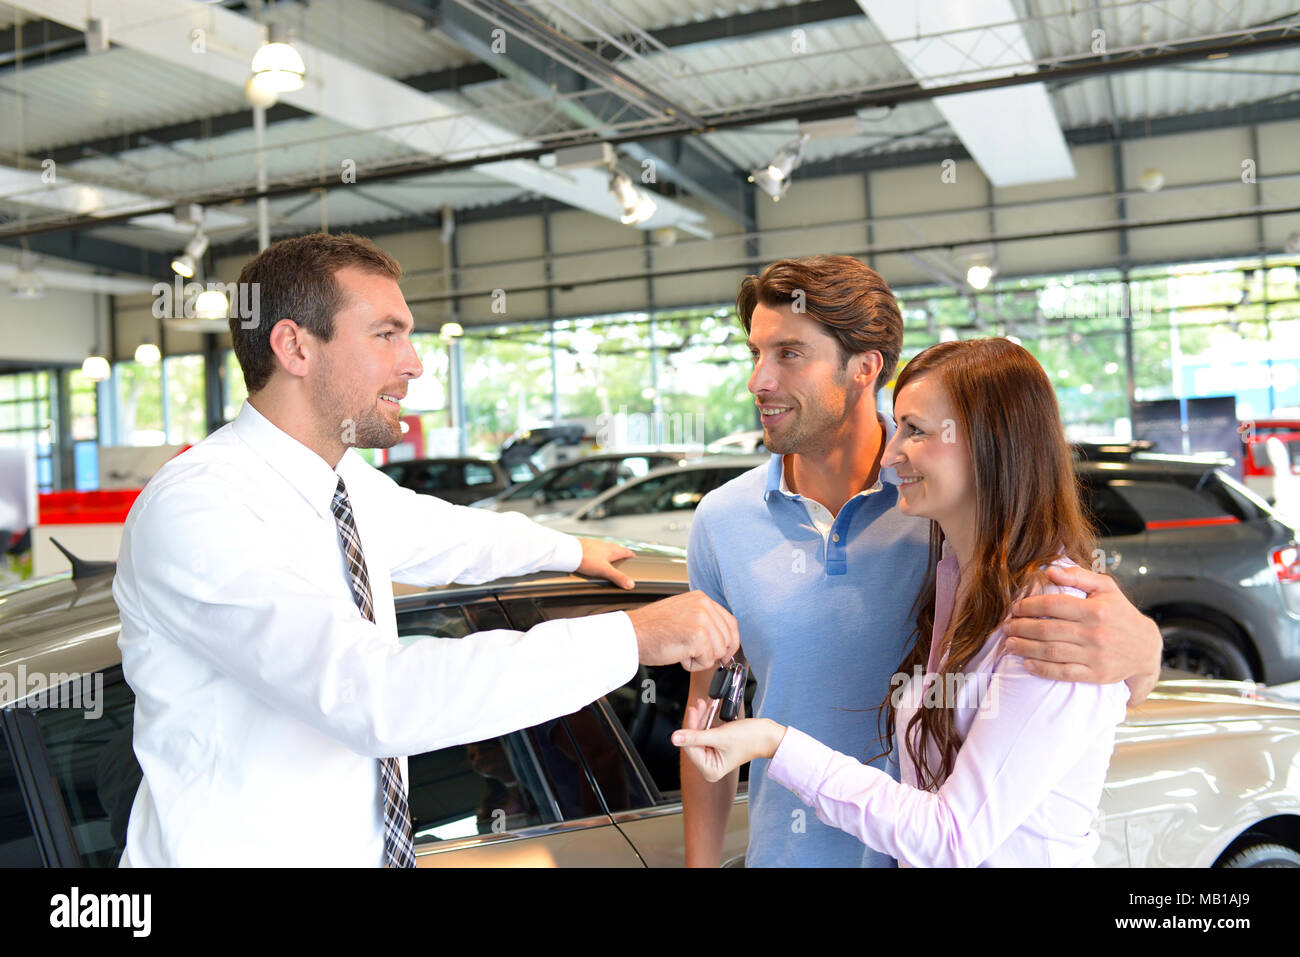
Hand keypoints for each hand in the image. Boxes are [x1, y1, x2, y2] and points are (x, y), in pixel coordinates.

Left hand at [575, 538, 634, 589]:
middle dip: (621, 555)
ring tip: (609, 562)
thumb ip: (618, 577)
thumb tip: (631, 584)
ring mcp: (595, 545)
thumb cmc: (587, 558)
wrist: (569, 551)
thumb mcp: (605, 571)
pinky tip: (594, 560)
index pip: (627, 551)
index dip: (631, 556)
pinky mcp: (587, 546)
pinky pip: (596, 550)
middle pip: (617, 549)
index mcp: (613, 550)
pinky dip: (599, 555)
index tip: (634, 559)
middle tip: (623, 561)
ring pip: (606, 549)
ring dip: (609, 555)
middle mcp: (605, 545)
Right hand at [626, 591, 738, 670]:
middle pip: (728, 638)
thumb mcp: (682, 614)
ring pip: (719, 651)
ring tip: (682, 651)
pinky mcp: (698, 636)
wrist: (632, 635)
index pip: (730, 622)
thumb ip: (704, 621)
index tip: (725, 652)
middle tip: (696, 655)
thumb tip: (723, 641)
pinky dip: (694, 665)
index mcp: (701, 598)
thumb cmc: (651, 629)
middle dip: (715, 653)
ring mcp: (702, 620)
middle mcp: (704, 605)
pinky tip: (679, 656)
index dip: (730, 641)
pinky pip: (707, 660)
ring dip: (701, 659)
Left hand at [672, 699, 785, 781]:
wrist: (767, 735)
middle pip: (693, 739)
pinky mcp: (717, 746)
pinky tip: (709, 710)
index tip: (692, 711)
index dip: (690, 727)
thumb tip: (675, 738)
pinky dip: (707, 720)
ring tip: (704, 705)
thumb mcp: (720, 736)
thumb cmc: (750, 739)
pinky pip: (707, 731)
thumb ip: (696, 737)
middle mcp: (710, 765)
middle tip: (698, 705)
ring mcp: (713, 756)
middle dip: (697, 720)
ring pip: (699, 733)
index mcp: (710, 769)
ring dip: (702, 718)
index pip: (690, 747)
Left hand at [1002, 565, 1161, 702]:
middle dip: (1021, 627)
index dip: (1029, 606)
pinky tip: (1027, 664)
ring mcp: (1094, 655)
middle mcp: (1094, 633)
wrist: (1146, 648)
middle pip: (1047, 629)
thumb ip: (1078, 576)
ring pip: (1051, 651)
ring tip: (1010, 643)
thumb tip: (1050, 571)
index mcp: (1095, 609)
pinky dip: (1042, 669)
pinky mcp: (1095, 674)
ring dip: (1025, 648)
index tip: (1015, 608)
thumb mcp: (1106, 588)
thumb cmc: (1121, 614)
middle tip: (1006, 626)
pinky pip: (1063, 673)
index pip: (1053, 604)